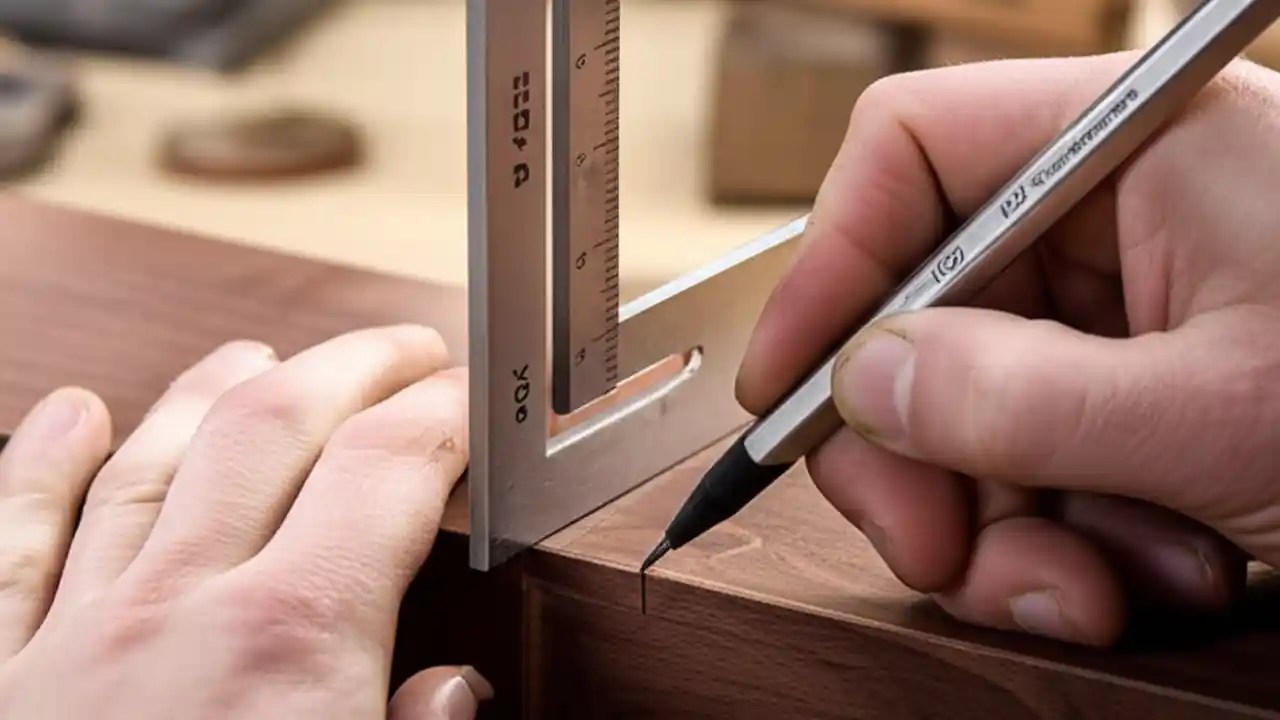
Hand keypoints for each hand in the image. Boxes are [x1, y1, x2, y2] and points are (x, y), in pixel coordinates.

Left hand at [0, 326, 491, 717]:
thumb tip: (447, 691)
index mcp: (295, 645)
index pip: (388, 468)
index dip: (442, 411)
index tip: (468, 397)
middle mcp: (180, 613)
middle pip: (276, 428)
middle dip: (354, 367)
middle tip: (401, 350)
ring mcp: (77, 636)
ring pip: (151, 463)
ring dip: (214, 392)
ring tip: (261, 357)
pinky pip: (12, 544)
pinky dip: (39, 470)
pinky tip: (70, 416)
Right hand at [737, 54, 1279, 645]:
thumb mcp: (1224, 413)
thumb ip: (1020, 395)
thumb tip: (861, 382)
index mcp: (1140, 151)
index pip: (913, 152)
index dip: (833, 263)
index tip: (792, 386)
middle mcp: (1119, 224)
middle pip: (920, 310)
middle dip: (917, 451)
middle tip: (932, 548)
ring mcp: (1127, 322)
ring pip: (967, 414)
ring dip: (1004, 529)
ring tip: (1094, 589)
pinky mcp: (1139, 404)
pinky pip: (1032, 470)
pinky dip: (1063, 546)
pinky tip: (1143, 578)